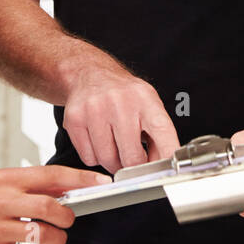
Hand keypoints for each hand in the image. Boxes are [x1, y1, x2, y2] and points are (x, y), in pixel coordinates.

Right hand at [0, 165, 108, 243]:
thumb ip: (31, 184)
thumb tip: (67, 187)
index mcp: (5, 179)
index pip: (51, 175)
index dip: (81, 179)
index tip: (101, 182)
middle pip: (49, 207)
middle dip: (67, 216)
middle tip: (67, 220)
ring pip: (41, 235)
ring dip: (56, 239)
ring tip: (53, 237)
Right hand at [63, 62, 180, 173]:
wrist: (90, 75)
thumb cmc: (123, 94)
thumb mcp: (147, 105)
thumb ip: (158, 134)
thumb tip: (162, 164)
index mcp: (144, 98)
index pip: (161, 129)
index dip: (167, 153)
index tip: (168, 168)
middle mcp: (120, 102)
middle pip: (132, 156)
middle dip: (134, 165)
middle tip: (134, 160)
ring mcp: (95, 110)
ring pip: (108, 160)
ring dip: (113, 163)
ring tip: (115, 147)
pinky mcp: (74, 119)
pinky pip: (88, 158)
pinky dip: (95, 157)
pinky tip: (98, 141)